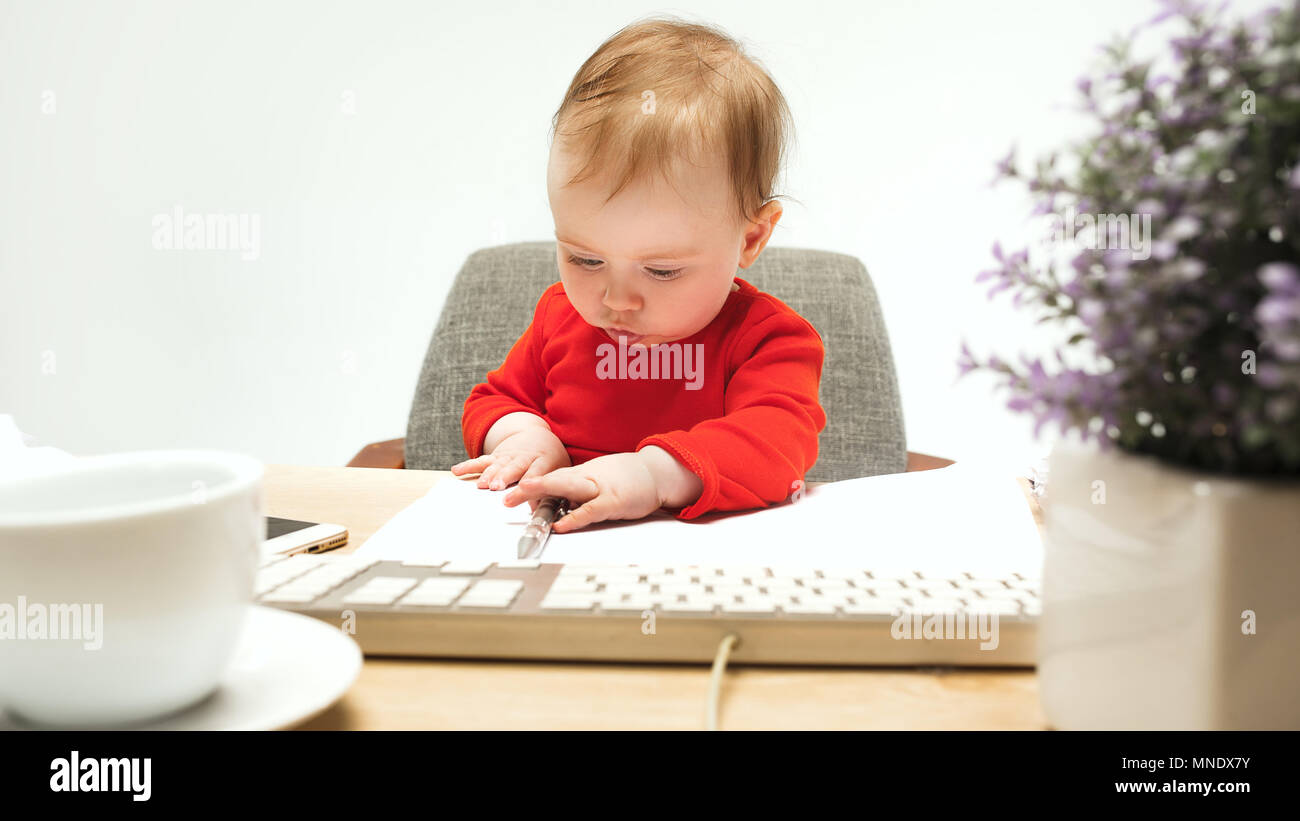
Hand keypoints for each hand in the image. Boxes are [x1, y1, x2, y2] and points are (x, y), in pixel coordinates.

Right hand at [451, 426, 570, 489]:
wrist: (536, 436)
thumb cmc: (549, 458)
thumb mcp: (558, 471)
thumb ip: (552, 489)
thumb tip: (547, 512)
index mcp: (543, 460)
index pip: (536, 474)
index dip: (529, 486)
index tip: (524, 499)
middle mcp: (524, 457)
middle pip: (513, 468)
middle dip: (504, 478)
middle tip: (497, 488)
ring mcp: (508, 456)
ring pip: (496, 465)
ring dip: (488, 475)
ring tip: (481, 485)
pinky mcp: (495, 456)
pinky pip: (481, 461)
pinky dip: (468, 466)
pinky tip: (457, 471)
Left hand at [501, 452, 664, 532]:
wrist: (657, 471)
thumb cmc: (628, 477)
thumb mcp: (598, 481)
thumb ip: (578, 492)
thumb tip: (560, 506)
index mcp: (583, 474)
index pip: (552, 478)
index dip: (531, 485)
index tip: (510, 493)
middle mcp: (587, 478)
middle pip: (553, 480)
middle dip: (528, 488)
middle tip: (506, 497)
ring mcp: (600, 489)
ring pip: (567, 488)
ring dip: (544, 491)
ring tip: (522, 496)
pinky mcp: (614, 503)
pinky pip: (590, 511)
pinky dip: (574, 518)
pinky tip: (560, 525)